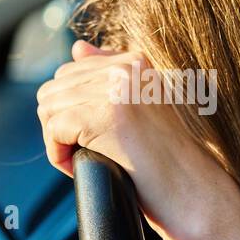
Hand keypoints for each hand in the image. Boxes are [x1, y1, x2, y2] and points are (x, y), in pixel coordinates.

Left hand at [36, 41, 239, 239]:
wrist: (191, 191)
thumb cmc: (166, 159)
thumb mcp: (140, 106)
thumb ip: (110, 74)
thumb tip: (78, 48)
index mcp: (133, 60)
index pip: (70, 73)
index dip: (71, 111)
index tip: (94, 138)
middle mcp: (124, 68)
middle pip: (54, 89)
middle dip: (59, 126)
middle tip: (85, 153)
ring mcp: (115, 89)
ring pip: (48, 108)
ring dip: (57, 141)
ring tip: (84, 160)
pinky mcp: (103, 116)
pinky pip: (53, 129)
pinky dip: (59, 155)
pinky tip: (81, 167)